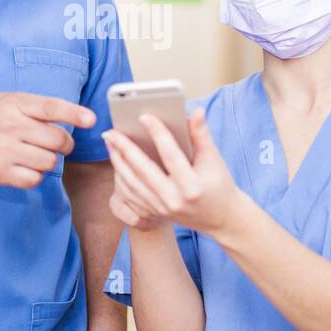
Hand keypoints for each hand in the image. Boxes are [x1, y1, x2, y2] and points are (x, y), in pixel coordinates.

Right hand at [0, 92, 94, 188]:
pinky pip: (34, 180)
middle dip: (64, 145)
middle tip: (58, 146)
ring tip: (37, 157)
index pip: (52, 107)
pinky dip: (36, 177)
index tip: (91, 120)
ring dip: (50, 162)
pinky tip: (25, 170)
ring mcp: (4, 150)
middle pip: (58, 139)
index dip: (75, 113)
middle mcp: (10, 125)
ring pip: (50, 161)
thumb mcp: (4, 102)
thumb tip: (72, 117)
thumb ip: (34, 107)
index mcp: (14, 103)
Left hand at [101, 108, 241, 235]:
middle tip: (111, 131)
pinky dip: (120, 177)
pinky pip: (130, 195)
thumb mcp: (214, 160)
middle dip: (124, 148)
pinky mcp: (154, 213)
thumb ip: (202, 135)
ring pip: (132, 183)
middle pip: (143, 170)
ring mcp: (162, 209)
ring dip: (118, 162)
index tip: (144, 116)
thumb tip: (196, 111)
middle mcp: (174, 200)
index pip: (170, 155)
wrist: (220, 219)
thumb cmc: (219, 185)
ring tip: (110, 143)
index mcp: (192, 186)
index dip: (157, 133)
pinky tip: (115, 161)